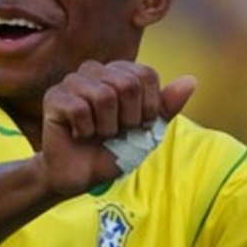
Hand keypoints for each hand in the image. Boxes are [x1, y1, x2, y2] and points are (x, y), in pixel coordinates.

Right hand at [39, 61, 195, 197]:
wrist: (81, 176)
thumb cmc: (113, 151)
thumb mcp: (147, 131)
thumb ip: (166, 107)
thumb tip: (192, 80)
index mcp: (118, 72)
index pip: (146, 75)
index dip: (148, 107)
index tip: (137, 126)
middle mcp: (95, 70)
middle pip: (127, 84)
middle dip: (128, 119)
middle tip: (115, 132)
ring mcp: (72, 81)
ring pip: (104, 96)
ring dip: (106, 127)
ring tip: (97, 134)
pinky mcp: (54, 97)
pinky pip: (79, 109)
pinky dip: (86, 131)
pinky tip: (79, 135)